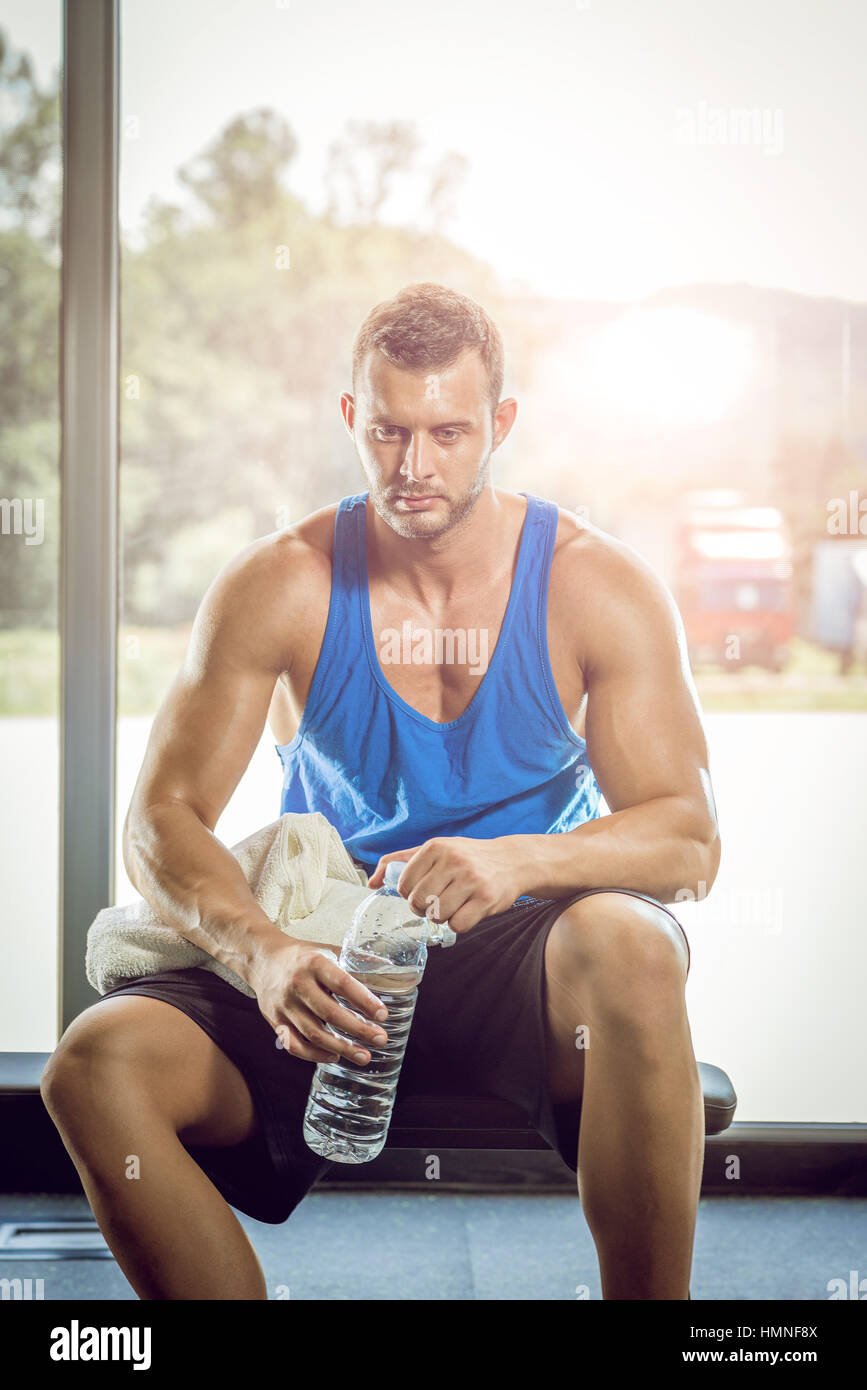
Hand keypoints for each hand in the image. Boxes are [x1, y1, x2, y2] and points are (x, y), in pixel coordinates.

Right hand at [249, 938, 388, 1065]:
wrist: (263, 959)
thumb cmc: (304, 957)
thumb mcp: (329, 951)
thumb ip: (356, 962)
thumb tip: (390, 972)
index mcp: (314, 964)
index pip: (343, 984)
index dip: (364, 1001)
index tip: (383, 1015)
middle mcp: (298, 985)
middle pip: (330, 1013)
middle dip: (358, 1029)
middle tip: (381, 1039)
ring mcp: (284, 1005)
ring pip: (314, 1033)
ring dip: (341, 1048)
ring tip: (364, 1056)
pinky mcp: (275, 1021)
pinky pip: (294, 1044)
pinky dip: (315, 1055)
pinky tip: (334, 1056)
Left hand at [367, 836, 521, 933]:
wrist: (512, 861)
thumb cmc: (467, 857)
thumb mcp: (435, 849)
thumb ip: (399, 861)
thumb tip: (370, 882)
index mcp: (436, 847)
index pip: (404, 883)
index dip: (409, 894)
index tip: (421, 892)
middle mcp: (453, 861)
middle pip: (418, 902)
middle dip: (423, 909)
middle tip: (435, 903)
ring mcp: (471, 880)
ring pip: (437, 915)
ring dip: (441, 917)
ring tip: (452, 906)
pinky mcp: (486, 899)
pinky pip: (458, 925)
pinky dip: (458, 925)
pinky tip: (466, 912)